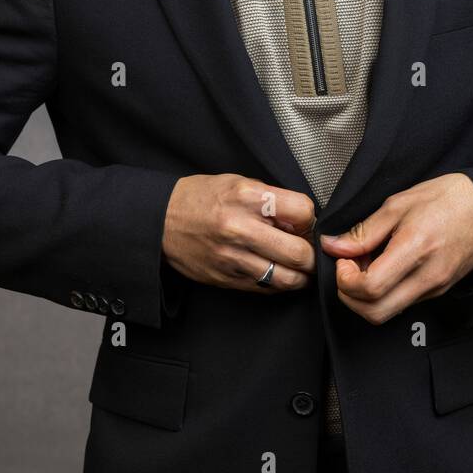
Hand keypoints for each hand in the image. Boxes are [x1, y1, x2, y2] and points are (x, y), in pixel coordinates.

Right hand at [162, 173, 316, 292]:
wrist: (161, 220)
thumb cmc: (202, 198)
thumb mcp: (239, 183)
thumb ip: (273, 200)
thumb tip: (305, 221)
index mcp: (248, 198)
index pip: (303, 212)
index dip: (310, 220)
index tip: (306, 224)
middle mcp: (241, 228)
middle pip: (300, 253)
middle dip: (311, 255)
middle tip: (309, 251)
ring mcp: (232, 258)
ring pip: (286, 279)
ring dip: (300, 276)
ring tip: (299, 268)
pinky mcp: (225, 279)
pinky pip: (265, 289)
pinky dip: (277, 284)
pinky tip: (276, 272)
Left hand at [320, 173, 472, 323]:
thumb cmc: (448, 198)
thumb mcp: (399, 204)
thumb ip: (364, 230)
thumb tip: (334, 245)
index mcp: (415, 249)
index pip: (370, 288)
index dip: (346, 279)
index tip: (343, 259)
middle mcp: (427, 278)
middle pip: (375, 313)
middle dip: (349, 297)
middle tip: (348, 268)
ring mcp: (434, 289)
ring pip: (387, 312)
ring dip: (366, 296)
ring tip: (367, 264)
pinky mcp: (438, 291)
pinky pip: (402, 303)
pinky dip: (383, 292)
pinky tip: (384, 266)